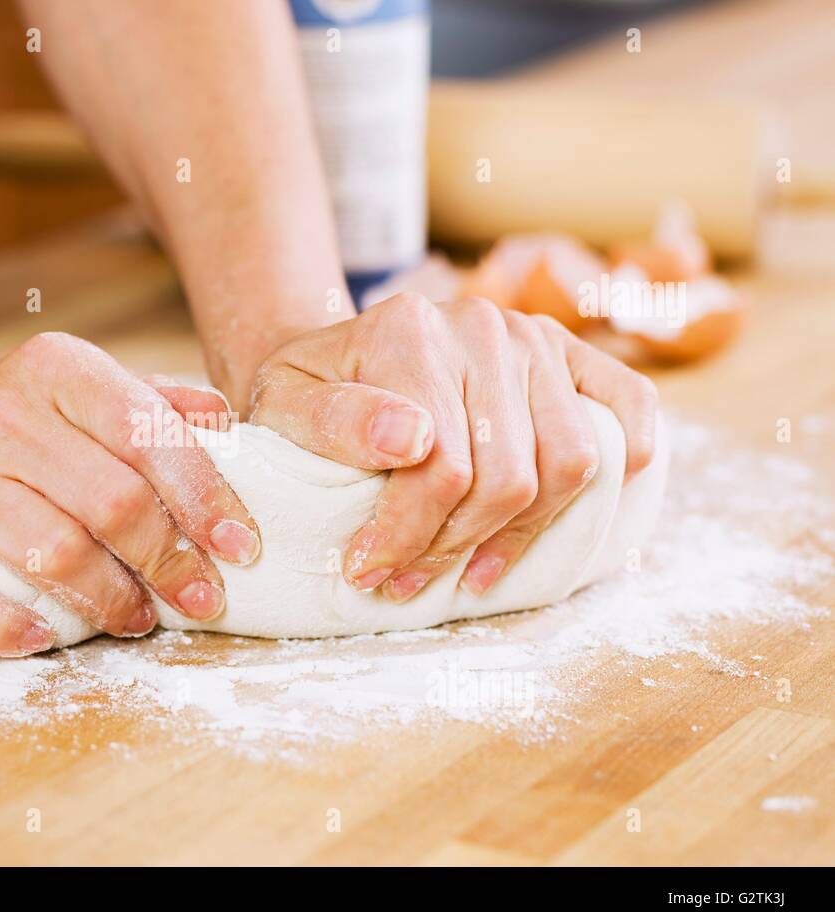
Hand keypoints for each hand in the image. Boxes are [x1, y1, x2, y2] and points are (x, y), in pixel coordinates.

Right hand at [0, 333, 259, 656]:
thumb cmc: (14, 415)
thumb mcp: (80, 384)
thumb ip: (154, 404)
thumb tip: (227, 424)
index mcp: (55, 369)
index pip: (146, 436)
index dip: (203, 498)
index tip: (240, 548)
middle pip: (110, 504)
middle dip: (168, 562)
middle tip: (199, 598)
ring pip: (51, 555)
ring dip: (108, 601)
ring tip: (135, 617)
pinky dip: (4, 628)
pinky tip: (42, 639)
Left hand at [249, 293, 658, 599]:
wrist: (334, 357)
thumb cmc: (310, 390)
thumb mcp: (284, 403)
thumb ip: (333, 421)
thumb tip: (411, 440)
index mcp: (410, 331)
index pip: (439, 465)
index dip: (408, 535)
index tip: (368, 572)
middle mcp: (483, 326)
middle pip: (506, 475)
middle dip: (454, 547)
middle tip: (404, 584)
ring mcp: (535, 336)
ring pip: (569, 463)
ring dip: (522, 534)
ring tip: (468, 572)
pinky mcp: (571, 352)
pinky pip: (628, 401)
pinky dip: (627, 456)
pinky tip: (577, 507)